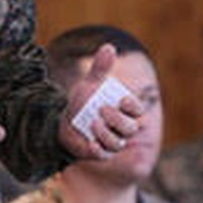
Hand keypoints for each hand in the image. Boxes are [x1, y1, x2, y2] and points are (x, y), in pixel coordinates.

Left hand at [59, 44, 142, 158]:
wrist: (64, 120)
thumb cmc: (83, 101)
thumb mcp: (90, 83)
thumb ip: (100, 68)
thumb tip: (109, 47)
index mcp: (125, 111)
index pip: (137, 111)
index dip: (133, 107)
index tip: (122, 100)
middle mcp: (122, 127)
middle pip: (130, 128)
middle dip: (118, 119)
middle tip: (102, 109)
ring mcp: (112, 142)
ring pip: (118, 142)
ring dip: (106, 133)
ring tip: (92, 123)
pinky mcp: (100, 153)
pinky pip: (104, 155)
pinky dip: (98, 150)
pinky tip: (90, 142)